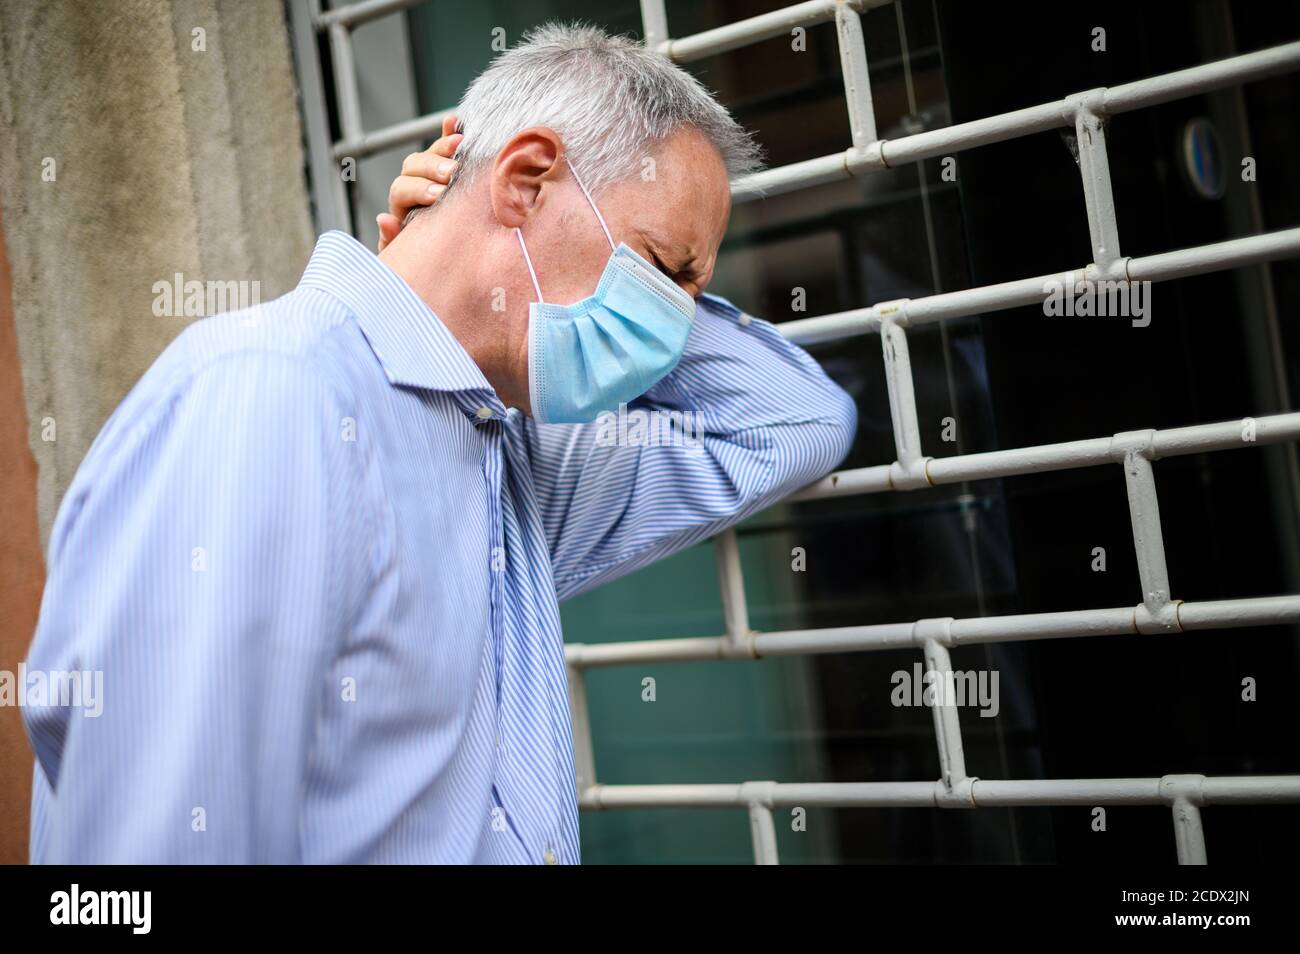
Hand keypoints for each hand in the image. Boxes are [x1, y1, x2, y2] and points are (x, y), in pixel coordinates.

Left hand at [377, 113, 462, 251]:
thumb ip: (391, 241)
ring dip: (444, 146)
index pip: (401, 189)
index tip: (436, 196)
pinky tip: (455, 121)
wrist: (439, 262)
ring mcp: (431, 176)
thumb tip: (383, 218)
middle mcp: (413, 186)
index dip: (417, 189)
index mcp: (401, 207)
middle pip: (414, 166)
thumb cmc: (420, 259)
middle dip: (433, 167)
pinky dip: (449, 133)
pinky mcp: (449, 168)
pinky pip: (446, 147)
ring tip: (460, 144)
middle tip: (450, 175)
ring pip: (431, 153)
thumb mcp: (403, 257)